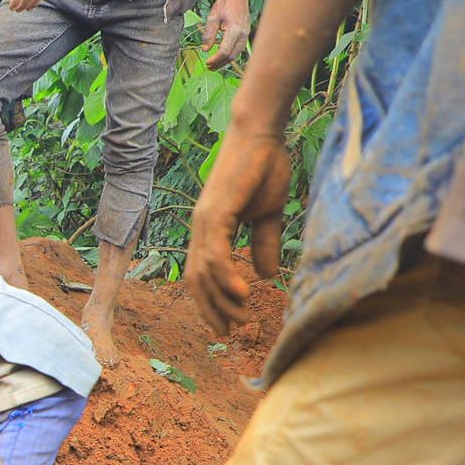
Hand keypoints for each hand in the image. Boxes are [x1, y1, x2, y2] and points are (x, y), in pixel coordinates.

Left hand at [184, 127, 291, 334]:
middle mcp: (200, 229)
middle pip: (197, 281)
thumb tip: (266, 275)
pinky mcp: (215, 212)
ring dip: (222, 299)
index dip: (211, 302)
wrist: (262, 134)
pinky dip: (225, 275)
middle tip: (234, 330)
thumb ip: (263, 244)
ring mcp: (204, 221)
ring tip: (243, 317)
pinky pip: (215, 252)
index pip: (201, 276)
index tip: (228, 324)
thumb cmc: (264, 168)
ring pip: (204, 272)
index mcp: (210, 231)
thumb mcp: (267, 215)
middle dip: (214, 309)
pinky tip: (241, 293)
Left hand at [202, 0, 251, 67]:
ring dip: (225, 61)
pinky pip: (239, 49)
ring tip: (213, 64)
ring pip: (236, 54)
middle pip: (231, 56)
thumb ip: (208, 34)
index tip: (206, 62)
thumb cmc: (224, 4)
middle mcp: (243, 34)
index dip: (215, 59)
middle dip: (220, 63)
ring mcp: (246, 34)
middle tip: (208, 67)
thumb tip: (205, 50)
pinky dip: (230, 55)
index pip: (224, 51)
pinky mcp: (246, 34)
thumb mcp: (212, 17)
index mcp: (234, 30)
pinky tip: (221, 56)